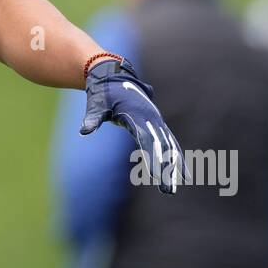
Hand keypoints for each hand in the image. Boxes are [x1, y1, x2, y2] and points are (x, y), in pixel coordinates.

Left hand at [80, 57, 189, 194]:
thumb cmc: (104, 92)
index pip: (146, 139)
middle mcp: (151, 118)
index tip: (155, 175)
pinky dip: (178, 159)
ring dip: (175, 168)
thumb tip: (84, 131)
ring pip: (170, 147)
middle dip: (166, 170)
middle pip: (161, 147)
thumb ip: (93, 117)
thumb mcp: (96, 103)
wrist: (114, 77)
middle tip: (167, 191)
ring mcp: (156, 121)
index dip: (151, 157)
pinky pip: (171, 144)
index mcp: (136, 114)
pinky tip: (183, 175)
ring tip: (175, 189)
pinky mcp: (158, 125)